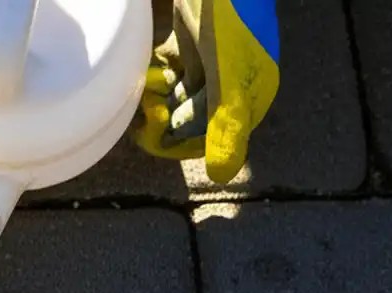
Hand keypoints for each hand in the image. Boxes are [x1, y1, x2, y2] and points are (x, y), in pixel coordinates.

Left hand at [132, 0, 280, 182]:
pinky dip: (155, 74)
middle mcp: (230, 80)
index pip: (210, 134)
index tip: (151, 135)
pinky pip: (170, 68)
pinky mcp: (190, 40)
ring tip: (143, 93)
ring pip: (177, 94)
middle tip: (142, 114)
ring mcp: (210, 60)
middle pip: (191, 116)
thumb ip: (225, 124)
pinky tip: (145, 73)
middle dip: (166, 118)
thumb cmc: (233, 17)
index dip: (179, 140)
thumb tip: (222, 176)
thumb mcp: (230, 75)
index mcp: (248, 93)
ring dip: (158, 98)